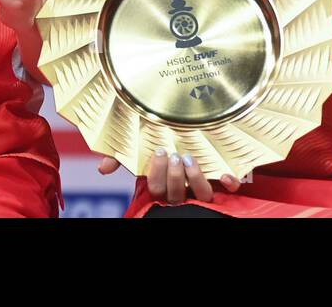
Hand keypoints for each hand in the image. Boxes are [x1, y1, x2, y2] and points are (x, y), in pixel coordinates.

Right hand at [98, 151, 241, 203]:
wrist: (193, 136)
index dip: (157, 174)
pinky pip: (228, 189)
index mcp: (163, 184)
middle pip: (176, 195)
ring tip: (190, 159)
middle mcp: (183, 191)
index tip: (159, 151)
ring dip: (195, 178)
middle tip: (174, 155)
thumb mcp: (142, 150)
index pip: (157, 188)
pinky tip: (227, 175)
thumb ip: (121, 157)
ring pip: (201, 195)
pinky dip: (228, 182)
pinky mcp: (222, 182)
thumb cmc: (165, 146)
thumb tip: (102, 168)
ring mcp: (202, 188)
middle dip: (174, 176)